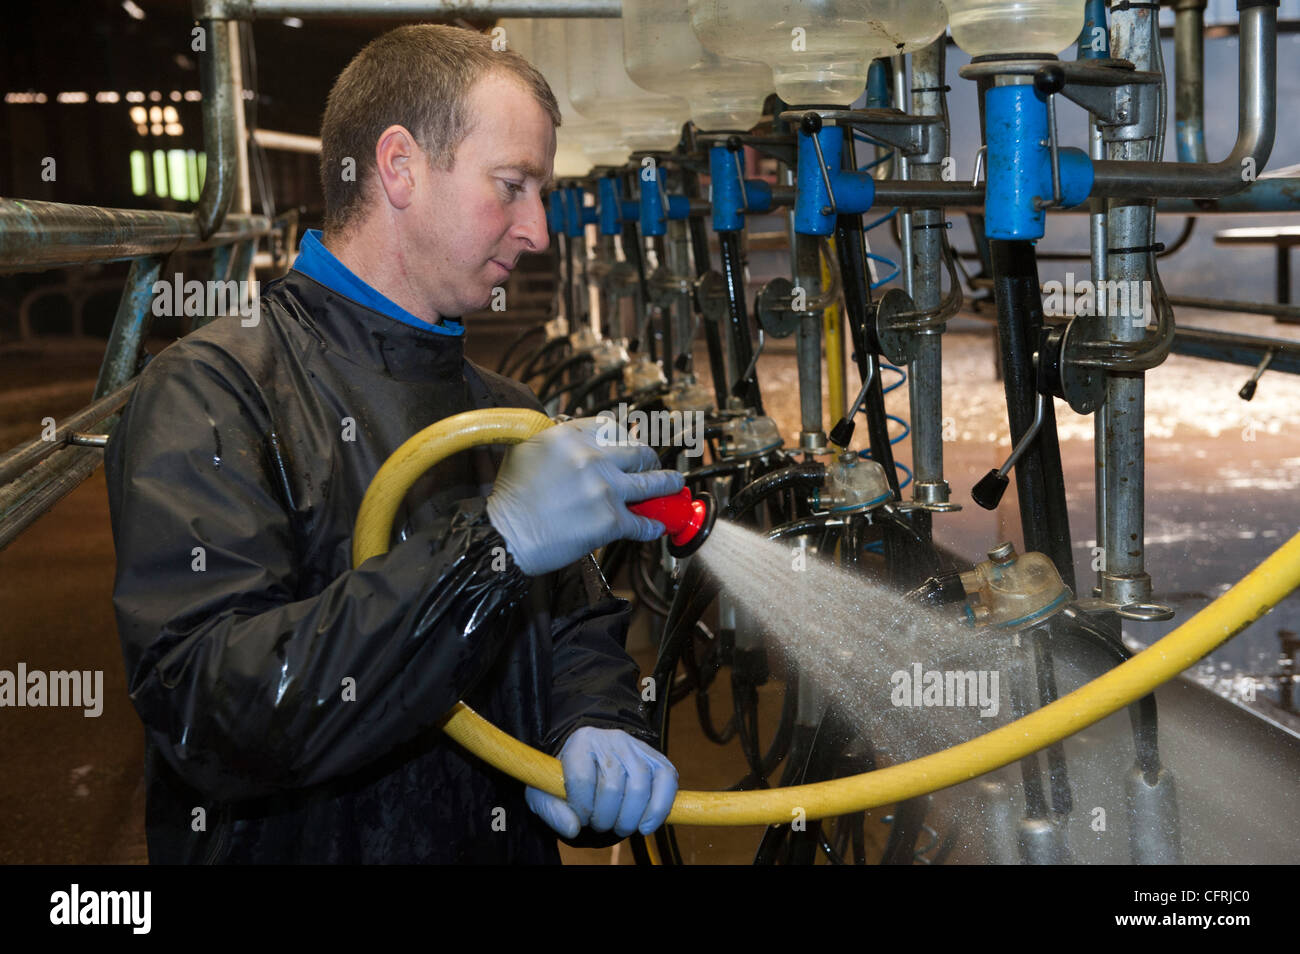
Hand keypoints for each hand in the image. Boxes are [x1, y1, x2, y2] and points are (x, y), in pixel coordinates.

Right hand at [486, 415, 684, 575]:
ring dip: (668, 484)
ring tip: (674, 486)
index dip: (625, 437)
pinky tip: (657, 525)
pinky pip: (643, 522)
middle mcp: (591, 458)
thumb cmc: (510, 498)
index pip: (612, 427)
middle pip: (639, 452)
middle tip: (653, 465)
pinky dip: (653, 525)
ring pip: (653, 483)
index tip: (631, 445)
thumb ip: (554, 440)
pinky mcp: (610, 521)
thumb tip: (573, 434)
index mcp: (570, 437)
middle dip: (650, 459)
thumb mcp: (525, 450)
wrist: (505, 537)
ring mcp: (604, 489)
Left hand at [525, 727, 677, 838]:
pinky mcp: (658, 760)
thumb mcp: (548, 793)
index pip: (582, 778)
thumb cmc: (569, 780)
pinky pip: (667, 784)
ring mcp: (638, 747)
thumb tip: (573, 828)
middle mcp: (611, 739)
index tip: (580, 818)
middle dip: (605, 818)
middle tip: (600, 824)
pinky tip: (645, 825)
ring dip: (628, 819)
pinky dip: (658, 810)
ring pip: (638, 788)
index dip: (581, 808)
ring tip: (618, 825)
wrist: (595, 763)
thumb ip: (553, 811)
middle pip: (611, 787)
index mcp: (581, 742)